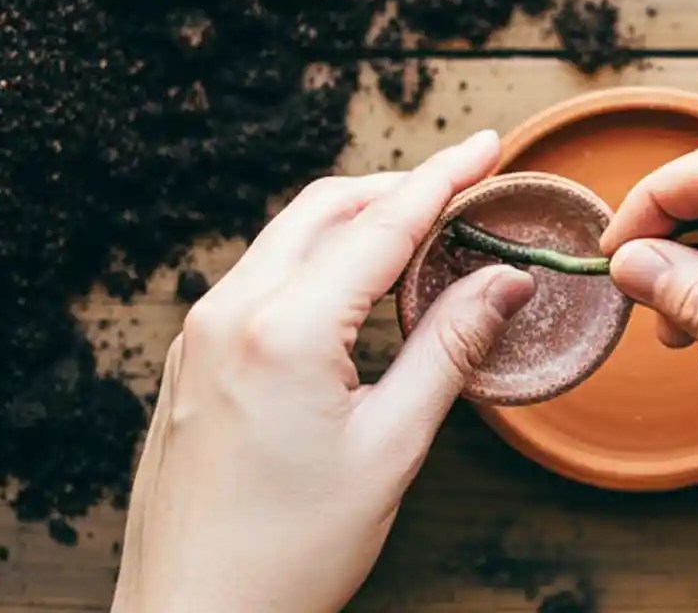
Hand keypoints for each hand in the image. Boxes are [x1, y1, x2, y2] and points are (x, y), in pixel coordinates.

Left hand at [112, 131, 534, 612]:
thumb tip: (504, 283)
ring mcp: (201, 334)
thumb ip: (449, 349)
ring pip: (290, 238)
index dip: (443, 180)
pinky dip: (320, 260)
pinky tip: (359, 288)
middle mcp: (230, 314)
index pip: (381, 226)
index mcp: (283, 331)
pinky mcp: (194, 358)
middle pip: (326, 210)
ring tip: (424, 235)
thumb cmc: (290, 550)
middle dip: (399, 187)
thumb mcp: (391, 447)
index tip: (487, 147)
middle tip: (464, 186)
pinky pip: (263, 276)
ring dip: (358, 221)